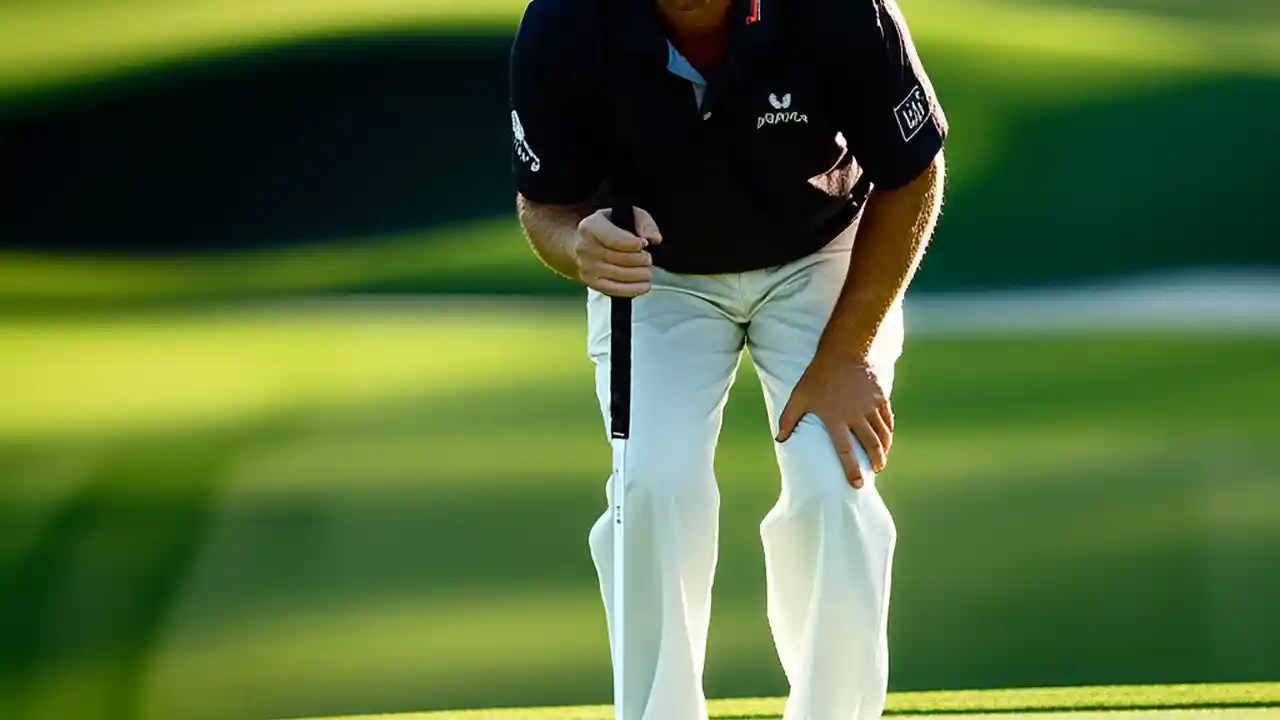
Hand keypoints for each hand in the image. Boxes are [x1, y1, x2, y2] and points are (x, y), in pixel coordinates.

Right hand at [573, 206, 662, 296]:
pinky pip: (614, 289)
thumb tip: (653, 238)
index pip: (615, 239)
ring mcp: (586, 267)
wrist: (582, 242)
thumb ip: (644, 222)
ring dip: (639, 275)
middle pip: (619, 258)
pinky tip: (644, 286)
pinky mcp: (590, 282)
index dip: (635, 244)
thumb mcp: (626, 215)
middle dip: (639, 260)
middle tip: (648, 259)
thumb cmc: (608, 227)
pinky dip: (632, 289)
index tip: (645, 244)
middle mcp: (584, 248)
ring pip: (619, 274)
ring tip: (648, 272)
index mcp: (590, 227)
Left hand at [775, 354, 893, 487]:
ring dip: (884, 450)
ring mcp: (870, 406)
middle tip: (875, 472)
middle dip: (876, 462)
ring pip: (882, 435)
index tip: (856, 484)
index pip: (845, 451)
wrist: (843, 351)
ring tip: (882, 460)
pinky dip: (889, 432)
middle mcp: (856, 415)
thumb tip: (779, 440)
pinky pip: (888, 420)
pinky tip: (887, 439)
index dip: (851, 469)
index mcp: (835, 418)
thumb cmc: (817, 376)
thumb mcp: (799, 396)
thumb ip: (788, 420)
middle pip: (870, 445)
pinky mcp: (881, 397)